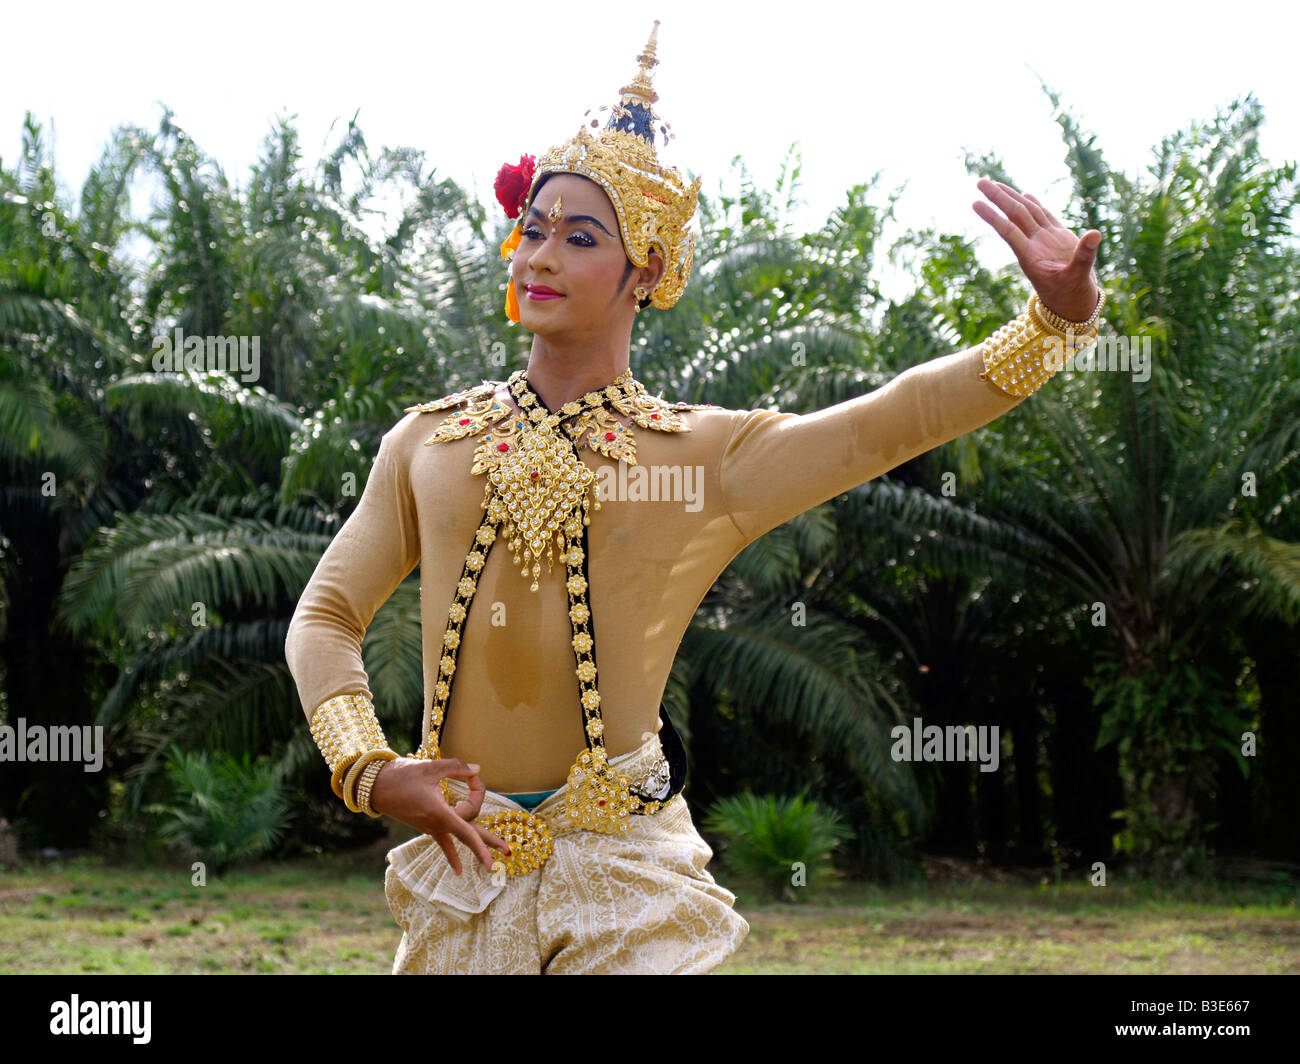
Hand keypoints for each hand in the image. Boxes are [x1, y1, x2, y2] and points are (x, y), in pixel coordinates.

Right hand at [369, 756, 510, 875]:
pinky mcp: (426, 826)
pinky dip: (452, 855)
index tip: (480, 796)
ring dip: (478, 842)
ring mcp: (431, 828)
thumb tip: (477, 770)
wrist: (375, 787)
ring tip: (494, 860)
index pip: (467, 830)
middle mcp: (437, 825)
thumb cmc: (402, 776)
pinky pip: (444, 842)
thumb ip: (456, 768)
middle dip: (488, 844)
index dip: (482, 837)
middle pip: (469, 835)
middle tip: (508, 851)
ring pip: (459, 835)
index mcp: (439, 813)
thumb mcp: (431, 768)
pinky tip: (459, 871)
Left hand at [973, 178, 1100, 322]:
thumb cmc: (1071, 296)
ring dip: (1011, 198)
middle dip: (998, 198)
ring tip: (995, 184)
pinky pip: (1044, 218)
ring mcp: (1045, 241)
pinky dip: (1035, 205)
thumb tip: (1094, 234)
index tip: (975, 203)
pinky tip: (1025, 194)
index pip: (1009, 230)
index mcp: (1031, 256)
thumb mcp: (1077, 278)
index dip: (993, 216)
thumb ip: (1084, 257)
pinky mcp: (1058, 239)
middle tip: (980, 181)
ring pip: (1027, 213)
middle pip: (1014, 216)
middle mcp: (1034, 245)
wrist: (1074, 304)